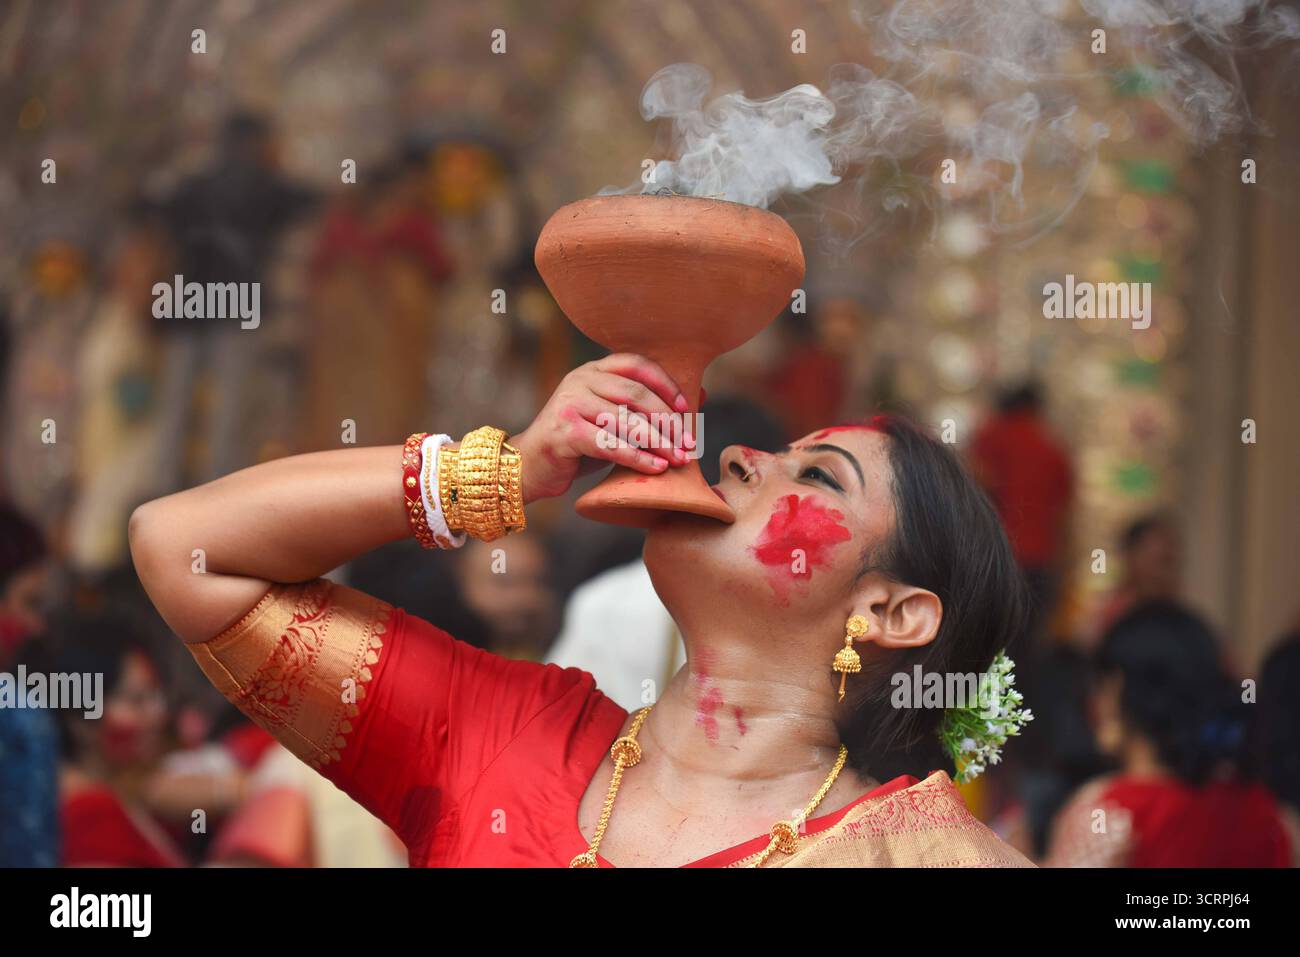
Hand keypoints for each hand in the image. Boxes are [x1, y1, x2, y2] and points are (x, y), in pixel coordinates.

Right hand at [509, 353, 696, 502]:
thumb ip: (645, 408)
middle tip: (689, 443)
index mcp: (593, 370)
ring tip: (678, 459)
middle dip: (667, 420)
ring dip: (657, 442)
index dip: (665, 383)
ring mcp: (570, 403)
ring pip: (625, 420)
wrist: (530, 466)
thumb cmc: (577, 443)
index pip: (636, 365)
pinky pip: (609, 443)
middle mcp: (580, 380)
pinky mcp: (564, 431)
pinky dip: (637, 457)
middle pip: (635, 394)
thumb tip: (700, 395)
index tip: (687, 408)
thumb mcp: (613, 420)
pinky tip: (656, 468)